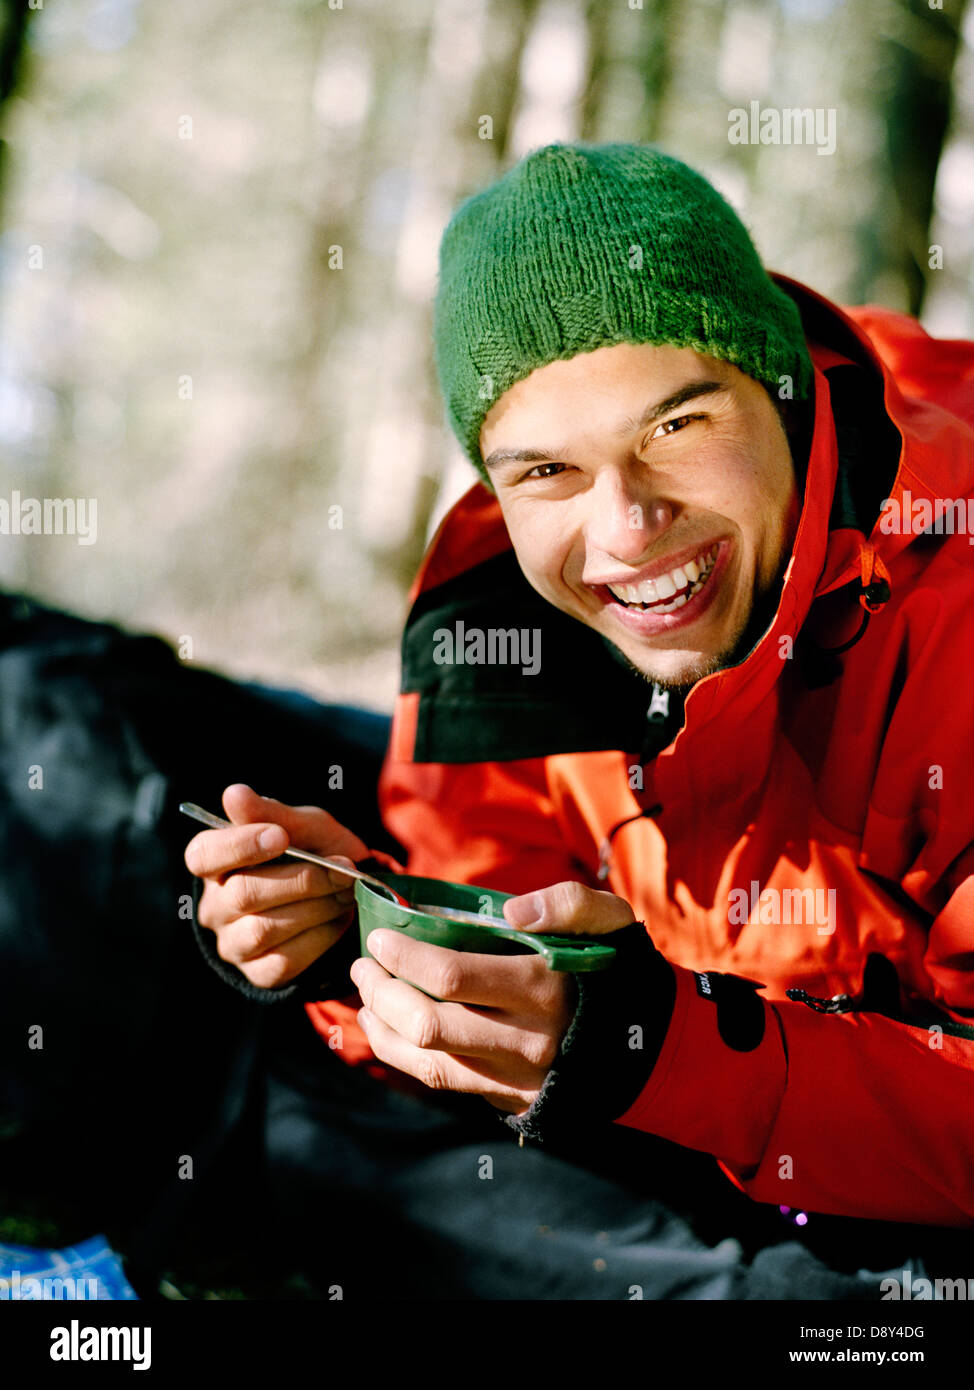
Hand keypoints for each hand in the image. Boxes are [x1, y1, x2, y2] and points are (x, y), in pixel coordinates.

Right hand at [184, 783, 368, 988]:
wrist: (345, 893)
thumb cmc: (314, 850)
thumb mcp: (303, 825)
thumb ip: (272, 813)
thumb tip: (233, 794)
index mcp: (213, 861)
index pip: (204, 855)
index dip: (240, 846)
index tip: (281, 836)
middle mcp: (214, 905)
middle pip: (244, 894)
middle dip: (301, 879)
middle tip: (343, 868)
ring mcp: (233, 943)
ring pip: (264, 930)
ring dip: (315, 908)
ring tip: (346, 891)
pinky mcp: (259, 972)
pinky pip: (284, 960)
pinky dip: (320, 936)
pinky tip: (340, 917)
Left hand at [349, 880, 634, 1113]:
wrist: (648, 1043)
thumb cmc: (616, 969)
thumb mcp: (610, 920)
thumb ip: (569, 903)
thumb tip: (514, 911)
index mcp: (544, 988)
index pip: (453, 977)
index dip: (406, 956)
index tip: (380, 936)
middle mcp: (525, 1039)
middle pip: (430, 1023)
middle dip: (383, 991)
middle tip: (364, 963)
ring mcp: (514, 1075)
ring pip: (427, 1060)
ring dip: (383, 1026)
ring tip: (365, 994)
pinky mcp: (506, 1096)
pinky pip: (441, 1081)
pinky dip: (400, 1054)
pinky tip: (383, 1027)